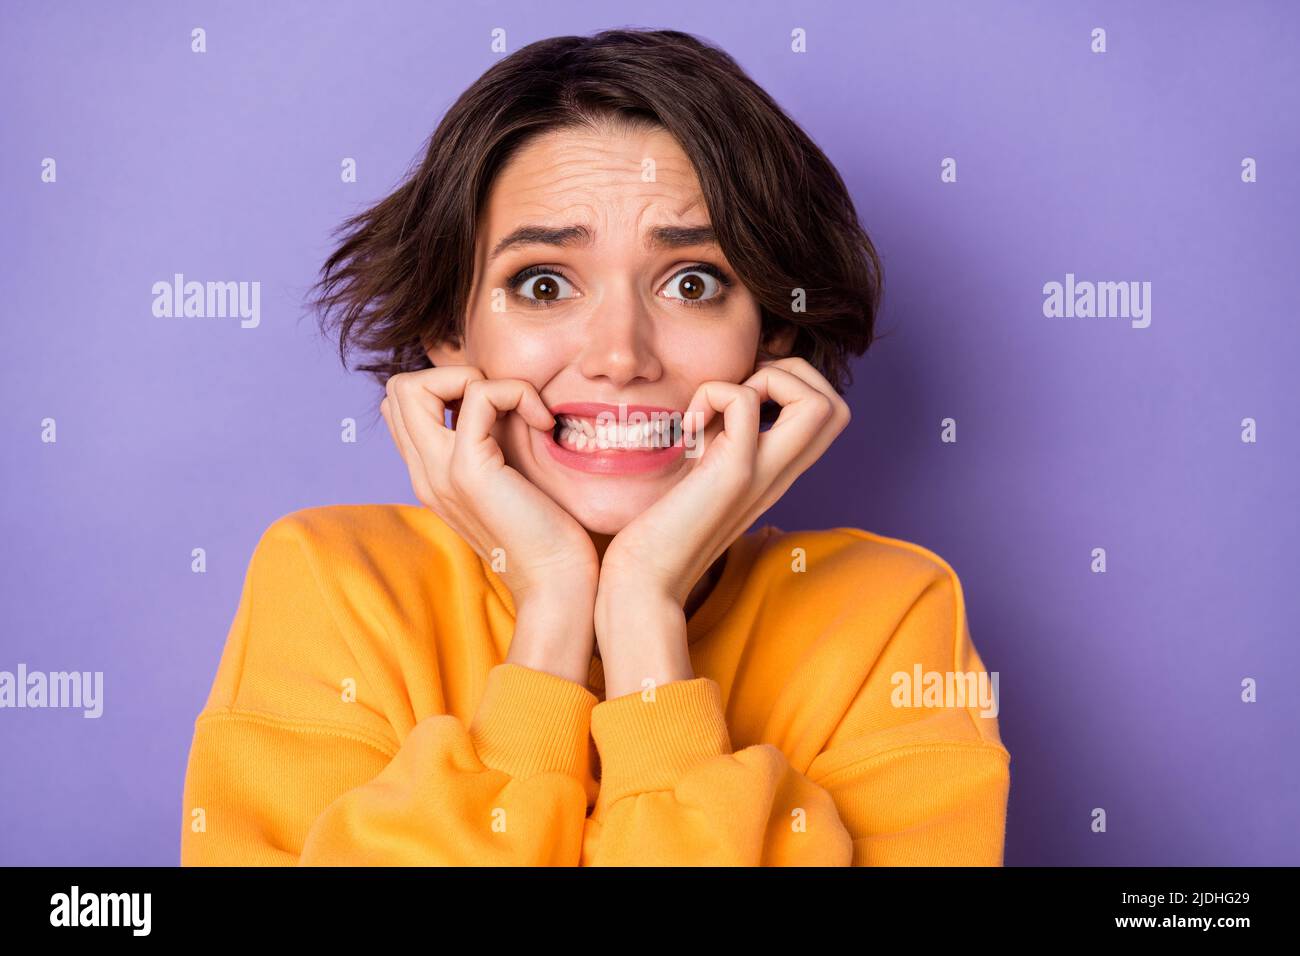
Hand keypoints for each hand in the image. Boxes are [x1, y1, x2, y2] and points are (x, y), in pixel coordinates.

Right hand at [380, 367, 600, 676]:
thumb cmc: (547, 534)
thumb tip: (505, 400)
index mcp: (430, 474)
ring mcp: (439, 472)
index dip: (446, 387)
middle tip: (503, 405)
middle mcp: (425, 472)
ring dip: (477, 379)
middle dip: (453, 375)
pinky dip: (516, 392)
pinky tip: (544, 423)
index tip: (497, 410)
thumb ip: (493, 443)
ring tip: (519, 410)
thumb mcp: (509, 478)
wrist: (557, 583)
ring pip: (415, 385)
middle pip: (397, 388)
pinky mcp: (469, 470)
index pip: (401, 406)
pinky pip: (478, 395)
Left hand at [594, 357, 850, 689]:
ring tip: (719, 406)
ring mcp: (762, 474)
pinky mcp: (733, 474)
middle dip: (792, 372)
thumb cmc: (663, 525)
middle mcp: (781, 473)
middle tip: (739, 392)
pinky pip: (744, 403)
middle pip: (838, 404)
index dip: (794, 381)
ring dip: (767, 379)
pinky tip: (687, 427)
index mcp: (778, 470)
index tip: (743, 394)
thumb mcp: (706, 465)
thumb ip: (726, 431)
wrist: (645, 579)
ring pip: (818, 403)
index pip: (831, 412)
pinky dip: (714, 393)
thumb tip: (728, 388)